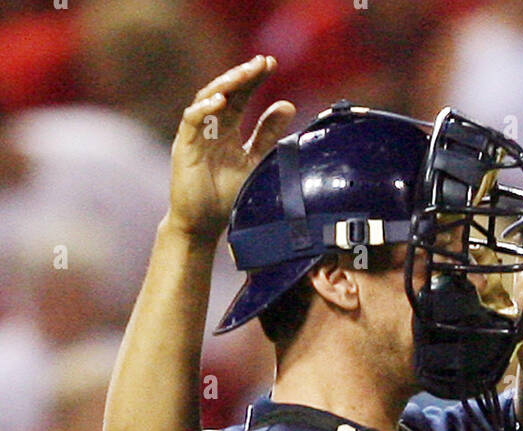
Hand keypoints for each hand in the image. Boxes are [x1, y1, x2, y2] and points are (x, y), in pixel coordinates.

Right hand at [167, 55, 295, 243]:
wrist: (204, 224)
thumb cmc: (227, 196)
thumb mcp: (254, 161)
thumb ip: (267, 134)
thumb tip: (288, 105)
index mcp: (227, 128)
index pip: (241, 96)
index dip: (254, 79)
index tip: (272, 64)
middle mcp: (210, 126)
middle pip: (226, 92)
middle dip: (243, 75)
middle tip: (262, 63)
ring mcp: (195, 134)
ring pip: (207, 99)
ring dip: (226, 85)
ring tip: (244, 74)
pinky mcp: (184, 146)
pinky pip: (192, 120)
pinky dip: (205, 108)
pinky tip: (221, 101)